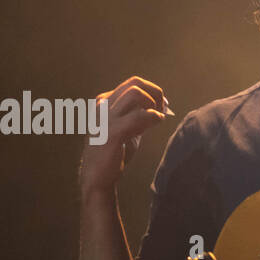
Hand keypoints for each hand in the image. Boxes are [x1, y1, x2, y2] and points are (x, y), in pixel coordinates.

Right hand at [78, 76, 172, 195]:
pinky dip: (152, 117)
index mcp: (104, 102)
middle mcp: (103, 106)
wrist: (97, 176)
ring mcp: (106, 118)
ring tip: (158, 118)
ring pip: (135, 94)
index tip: (162, 106)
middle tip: (163, 109)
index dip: (153, 91)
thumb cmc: (113, 152)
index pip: (133, 84)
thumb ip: (140, 116)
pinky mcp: (112, 133)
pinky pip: (137, 117)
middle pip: (135, 83)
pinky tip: (157, 123)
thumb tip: (162, 106)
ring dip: (153, 104)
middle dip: (155, 93)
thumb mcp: (127, 129)